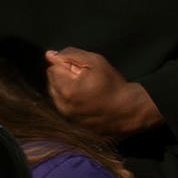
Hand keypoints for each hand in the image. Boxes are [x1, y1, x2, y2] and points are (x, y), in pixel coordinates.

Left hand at [45, 46, 159, 137]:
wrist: (127, 110)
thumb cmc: (113, 85)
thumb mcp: (95, 62)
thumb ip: (70, 55)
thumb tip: (50, 55)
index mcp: (66, 90)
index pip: (52, 69)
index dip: (67, 66)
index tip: (82, 70)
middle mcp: (62, 106)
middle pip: (52, 83)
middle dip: (65, 77)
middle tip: (86, 79)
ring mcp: (66, 117)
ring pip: (56, 95)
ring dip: (67, 89)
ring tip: (87, 90)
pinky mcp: (71, 123)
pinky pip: (63, 106)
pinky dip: (71, 101)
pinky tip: (87, 100)